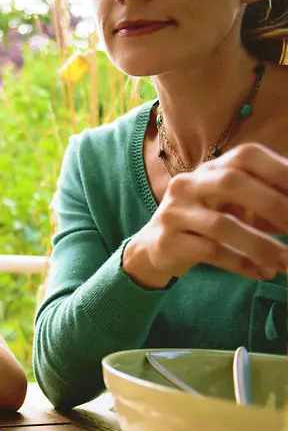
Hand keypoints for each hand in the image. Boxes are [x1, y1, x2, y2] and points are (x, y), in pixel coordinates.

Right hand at [124, 143, 287, 286]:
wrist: (155, 245)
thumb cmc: (207, 222)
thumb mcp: (237, 206)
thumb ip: (268, 204)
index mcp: (211, 169)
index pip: (246, 157)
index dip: (281, 172)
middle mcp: (188, 184)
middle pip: (231, 183)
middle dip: (275, 206)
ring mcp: (174, 212)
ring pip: (221, 224)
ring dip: (262, 245)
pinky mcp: (167, 241)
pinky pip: (209, 251)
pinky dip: (241, 263)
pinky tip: (262, 273)